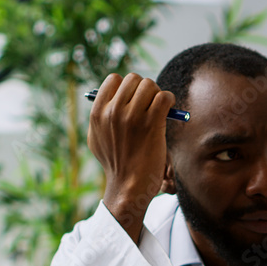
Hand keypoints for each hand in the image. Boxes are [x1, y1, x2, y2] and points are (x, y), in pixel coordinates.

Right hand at [87, 73, 175, 242]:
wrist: (129, 186)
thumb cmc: (116, 164)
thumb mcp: (96, 139)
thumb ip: (100, 117)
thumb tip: (111, 97)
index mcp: (98, 113)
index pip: (114, 79)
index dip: (128, 86)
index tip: (135, 98)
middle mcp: (114, 111)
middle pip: (134, 79)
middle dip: (145, 88)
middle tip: (151, 103)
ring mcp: (133, 117)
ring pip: (151, 86)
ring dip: (158, 94)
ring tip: (160, 109)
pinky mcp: (152, 124)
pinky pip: (165, 97)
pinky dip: (170, 101)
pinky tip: (169, 111)